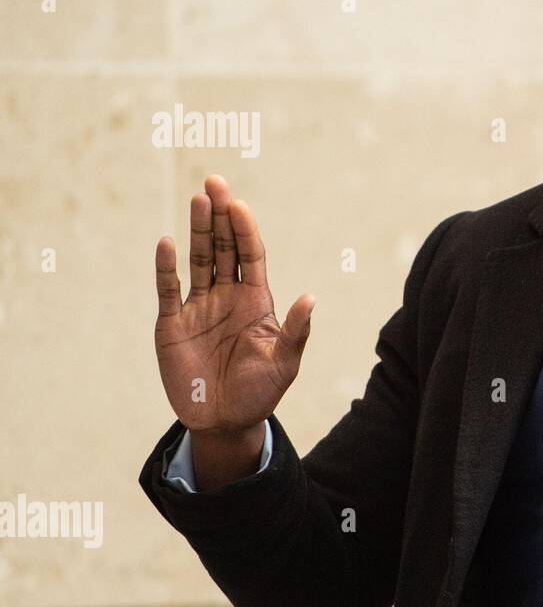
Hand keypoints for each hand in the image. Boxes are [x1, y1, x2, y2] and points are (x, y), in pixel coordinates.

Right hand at [153, 174, 313, 433]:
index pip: (251, 255)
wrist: (225, 422)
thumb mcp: (285, 364)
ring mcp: (198, 308)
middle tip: (215, 183)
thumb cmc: (260, 393)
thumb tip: (311, 297)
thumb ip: (295, 331)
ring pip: (198, 260)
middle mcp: (227, 297)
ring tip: (198, 199)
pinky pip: (169, 290)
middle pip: (224, 248)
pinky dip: (166, 268)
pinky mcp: (172, 325)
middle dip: (221, 216)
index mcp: (256, 301)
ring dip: (198, 231)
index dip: (246, 229)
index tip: (240, 205)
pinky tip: (167, 243)